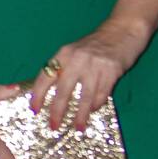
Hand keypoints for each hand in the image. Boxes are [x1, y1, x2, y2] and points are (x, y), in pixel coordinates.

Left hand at [30, 20, 149, 132]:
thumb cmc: (97, 44)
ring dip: (80, 115)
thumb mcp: (75, 52)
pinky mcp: (112, 71)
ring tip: (77, 128)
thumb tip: (54, 94)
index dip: (38, 94)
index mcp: (63, 54)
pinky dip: (96, 104)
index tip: (34, 109)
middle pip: (63, 90)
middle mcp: (76, 59)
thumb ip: (65, 68)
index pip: (45, 76)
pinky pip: (102, 93)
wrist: (123, 30)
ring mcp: (95, 65)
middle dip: (57, 111)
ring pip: (84, 96)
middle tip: (53, 126)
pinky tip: (93, 112)